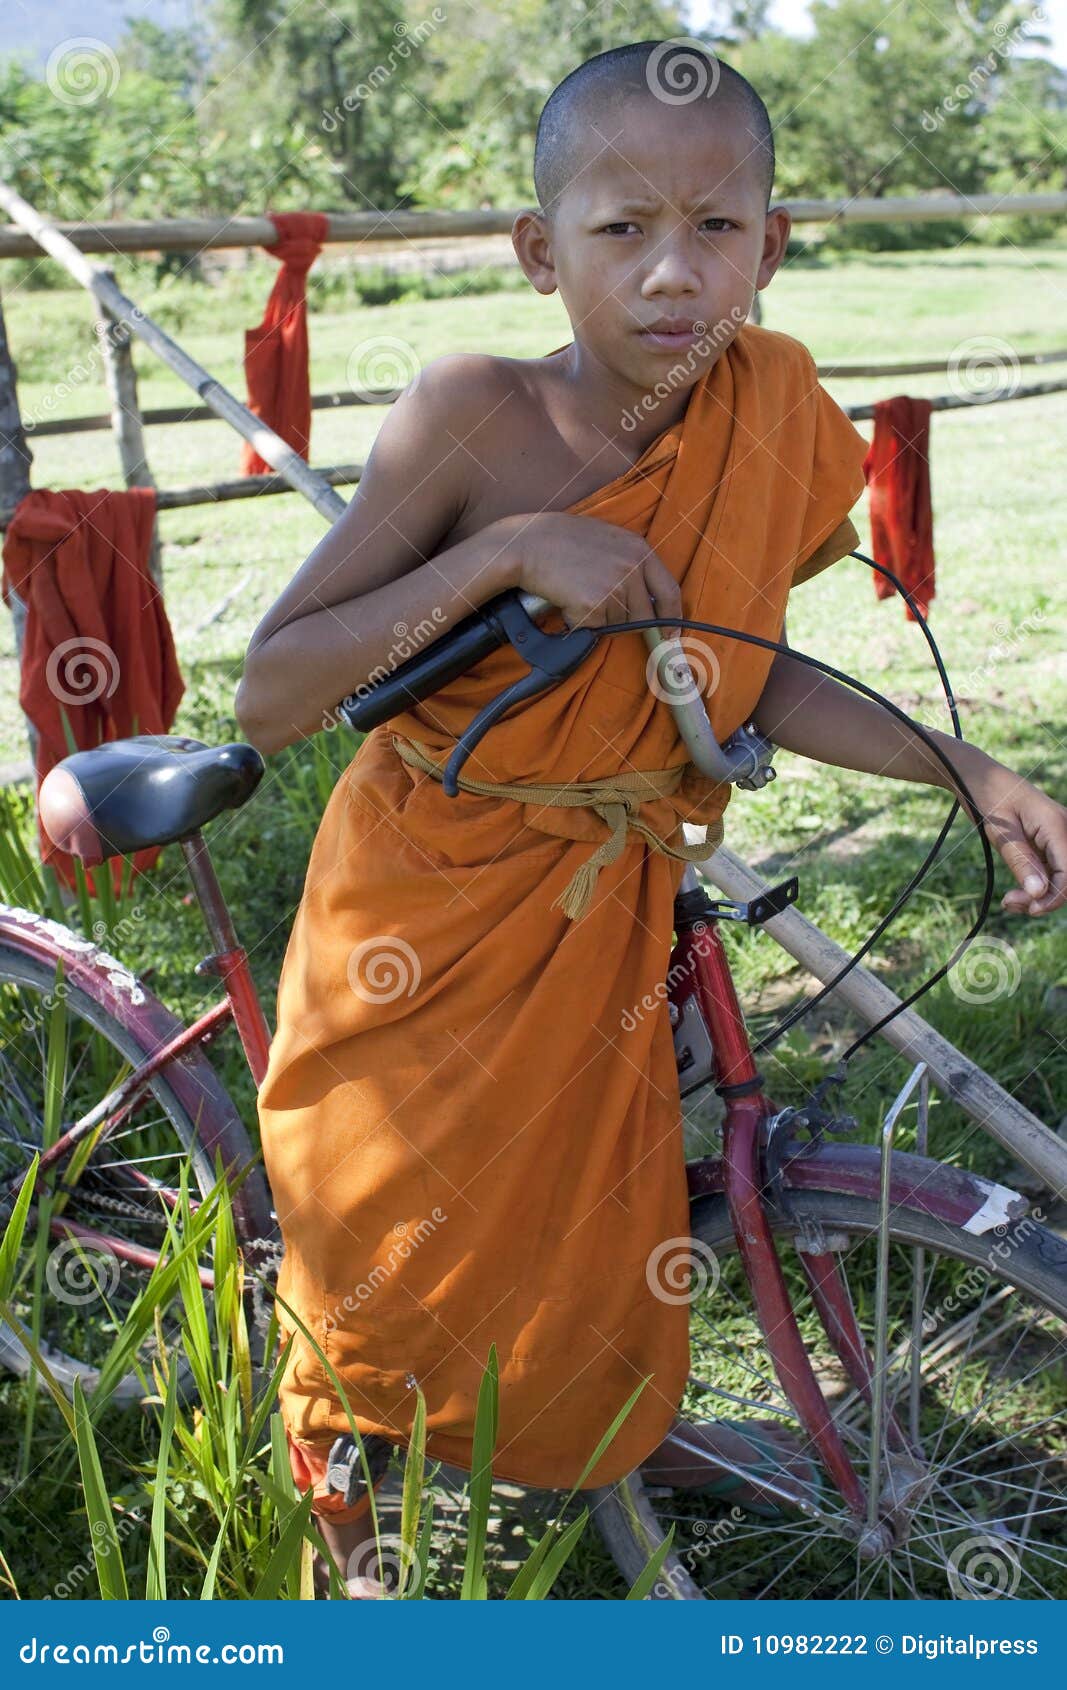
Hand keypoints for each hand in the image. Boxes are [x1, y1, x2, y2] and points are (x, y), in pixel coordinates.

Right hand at [494, 511, 682, 636]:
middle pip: (644, 617)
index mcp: (639, 549)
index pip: (669, 591)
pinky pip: (593, 628)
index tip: (670, 635)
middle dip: (625, 622)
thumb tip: (645, 597)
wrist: (527, 544)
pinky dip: (578, 621)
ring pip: (616, 624)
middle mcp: (631, 567)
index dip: (671, 617)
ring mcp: (614, 587)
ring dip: (597, 618)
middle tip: (599, 609)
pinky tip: (566, 599)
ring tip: (576, 591)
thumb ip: (629, 561)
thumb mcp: (606, 538)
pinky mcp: (593, 605)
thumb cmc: (560, 539)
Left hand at [968, 767, 1066, 916]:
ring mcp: (1057, 837)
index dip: (1054, 897)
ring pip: (1059, 878)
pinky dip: (1034, 885)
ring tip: (1009, 901)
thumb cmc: (988, 797)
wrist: (979, 776)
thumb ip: (1021, 862)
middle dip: (1045, 898)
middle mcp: (1064, 831)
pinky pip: (1049, 871)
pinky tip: (1015, 894)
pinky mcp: (1047, 843)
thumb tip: (1039, 894)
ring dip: (1039, 895)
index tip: (1028, 909)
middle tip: (1010, 903)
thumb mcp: (1001, 832)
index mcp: (1056, 825)